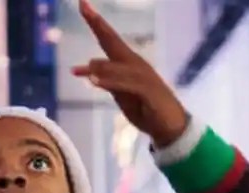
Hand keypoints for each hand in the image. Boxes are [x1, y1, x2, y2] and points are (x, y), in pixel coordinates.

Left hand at [71, 0, 187, 147]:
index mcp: (127, 63)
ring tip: (77, 70)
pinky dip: (110, 83)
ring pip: (115, 67)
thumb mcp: (121, 94)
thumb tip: (91, 66)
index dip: (96, 22)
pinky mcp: (147, 91)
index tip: (82, 4)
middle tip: (82, 5)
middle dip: (98, 24)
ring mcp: (142, 76)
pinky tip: (94, 82)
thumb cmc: (146, 108)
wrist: (170, 125)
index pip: (108, 39)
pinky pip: (125, 85)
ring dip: (97, 67)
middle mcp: (135, 64)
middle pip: (112, 41)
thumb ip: (108, 79)